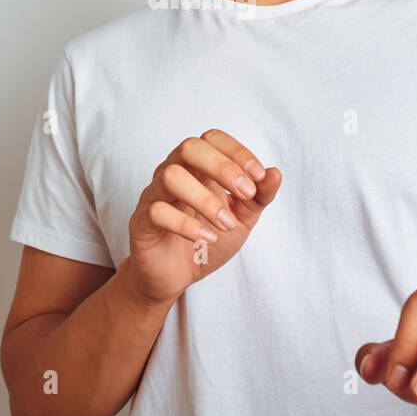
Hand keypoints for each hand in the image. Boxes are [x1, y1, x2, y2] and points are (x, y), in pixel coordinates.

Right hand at [125, 129, 281, 307]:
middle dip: (223, 167)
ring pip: (171, 176)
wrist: (176, 278)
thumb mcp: (242, 218)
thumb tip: (275, 173)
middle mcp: (173, 174)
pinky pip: (157, 211)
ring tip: (226, 224)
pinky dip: (187, 224)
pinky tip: (208, 237)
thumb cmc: (207, 240)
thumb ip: (259, 197)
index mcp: (197, 167)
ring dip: (206, 199)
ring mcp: (154, 196)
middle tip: (245, 194)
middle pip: (189, 147)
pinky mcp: (141, 222)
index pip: (212, 138)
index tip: (259, 176)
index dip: (237, 151)